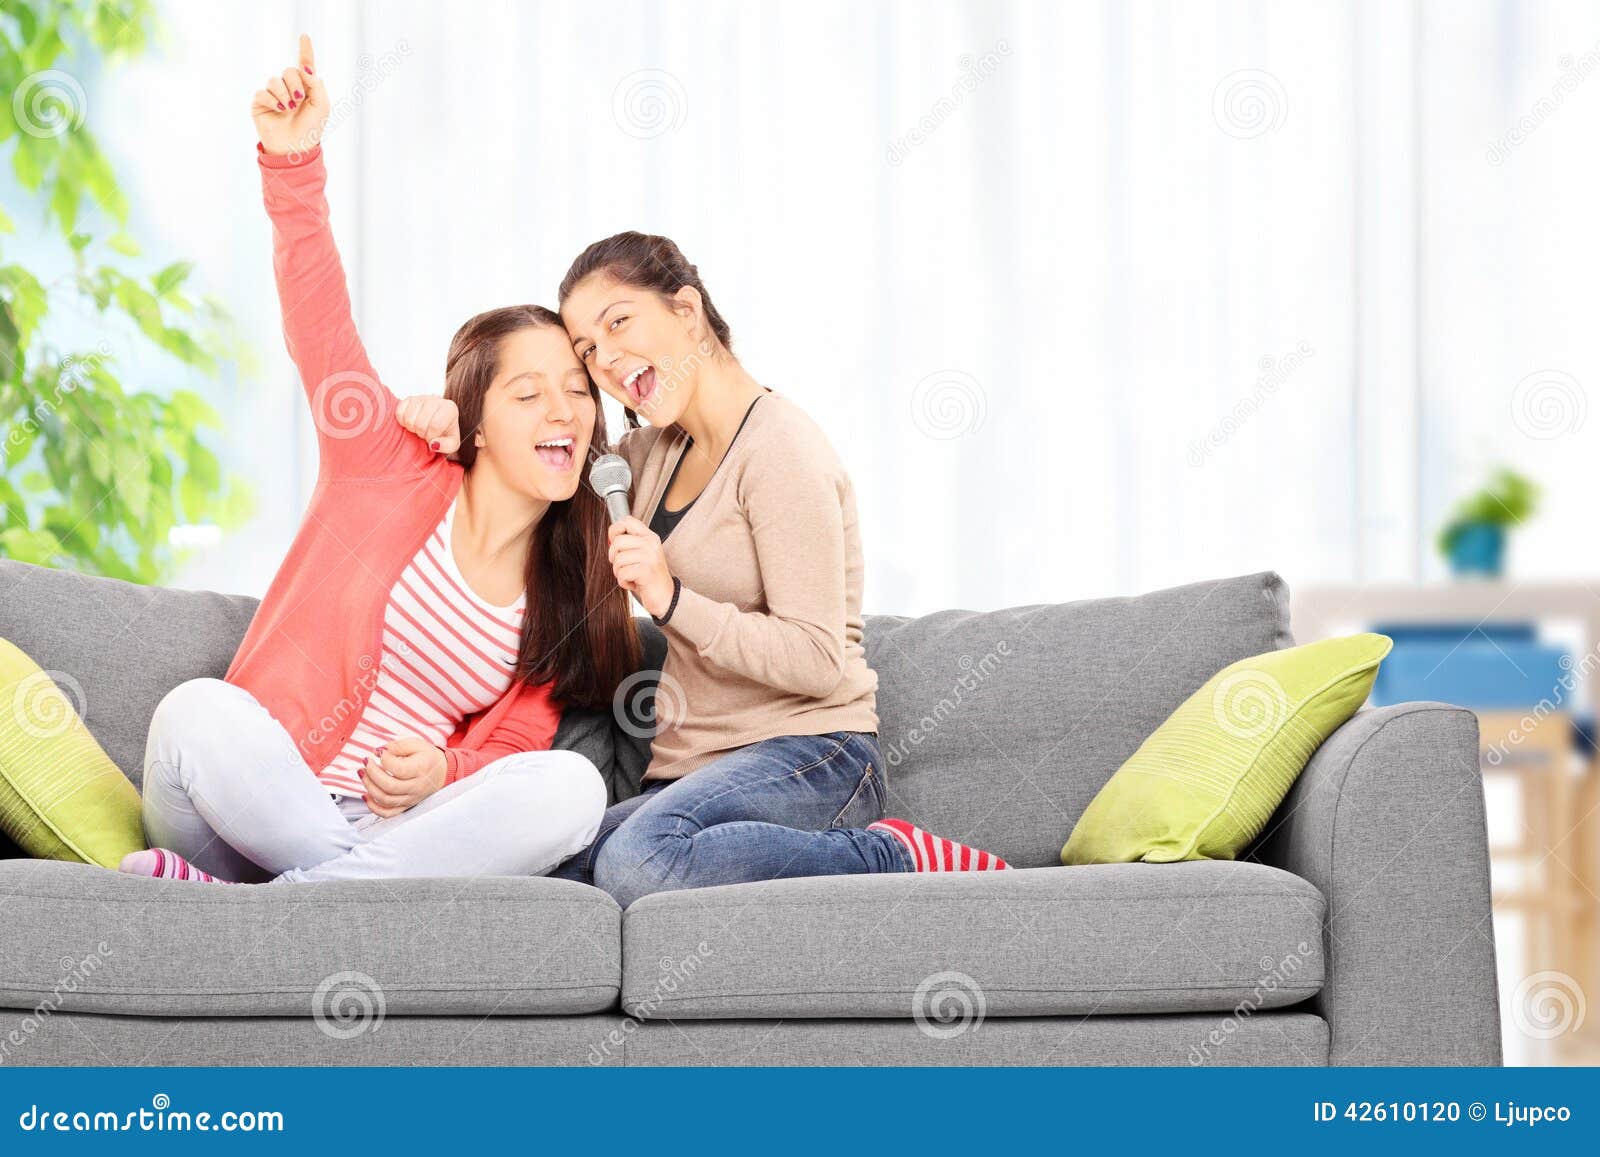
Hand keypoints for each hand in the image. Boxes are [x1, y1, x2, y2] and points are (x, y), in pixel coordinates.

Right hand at [251, 34, 328, 156]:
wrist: (296, 147)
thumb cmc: (311, 128)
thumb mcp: (321, 105)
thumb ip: (316, 84)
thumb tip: (304, 68)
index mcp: (305, 88)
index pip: (304, 65)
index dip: (305, 51)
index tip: (305, 36)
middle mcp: (288, 88)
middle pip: (289, 71)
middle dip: (296, 83)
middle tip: (299, 100)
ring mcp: (273, 94)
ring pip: (275, 80)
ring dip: (285, 94)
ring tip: (289, 108)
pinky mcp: (260, 103)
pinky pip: (263, 93)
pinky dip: (273, 101)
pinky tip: (279, 110)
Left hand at [360, 735, 446, 816]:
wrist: (441, 772)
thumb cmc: (427, 758)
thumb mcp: (416, 744)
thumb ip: (397, 746)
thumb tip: (378, 751)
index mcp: (421, 769)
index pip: (398, 768)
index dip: (384, 759)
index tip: (379, 752)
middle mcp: (417, 786)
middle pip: (389, 786)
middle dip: (372, 773)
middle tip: (366, 762)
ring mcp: (411, 799)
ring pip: (385, 800)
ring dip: (369, 787)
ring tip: (364, 774)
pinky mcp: (406, 806)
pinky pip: (388, 813)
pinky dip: (373, 807)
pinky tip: (367, 795)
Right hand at [396, 394, 461, 454]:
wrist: (437, 421)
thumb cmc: (444, 433)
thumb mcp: (451, 444)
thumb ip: (447, 446)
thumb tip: (434, 444)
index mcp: (450, 409)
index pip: (436, 425)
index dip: (431, 436)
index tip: (433, 437)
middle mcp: (436, 399)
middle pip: (421, 423)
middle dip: (422, 433)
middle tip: (425, 433)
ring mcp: (421, 397)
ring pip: (409, 419)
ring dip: (412, 428)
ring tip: (419, 428)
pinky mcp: (408, 399)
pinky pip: (399, 413)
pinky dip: (403, 422)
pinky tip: (412, 422)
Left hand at [607, 516, 674, 616]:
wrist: (665, 596)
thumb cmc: (649, 577)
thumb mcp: (642, 555)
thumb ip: (630, 543)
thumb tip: (611, 537)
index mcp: (650, 537)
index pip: (627, 521)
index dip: (615, 531)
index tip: (616, 545)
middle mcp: (651, 544)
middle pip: (617, 541)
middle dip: (614, 557)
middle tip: (623, 566)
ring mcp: (649, 557)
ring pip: (618, 559)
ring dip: (619, 572)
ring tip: (630, 576)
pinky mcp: (646, 571)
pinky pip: (622, 573)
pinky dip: (624, 582)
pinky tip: (633, 583)